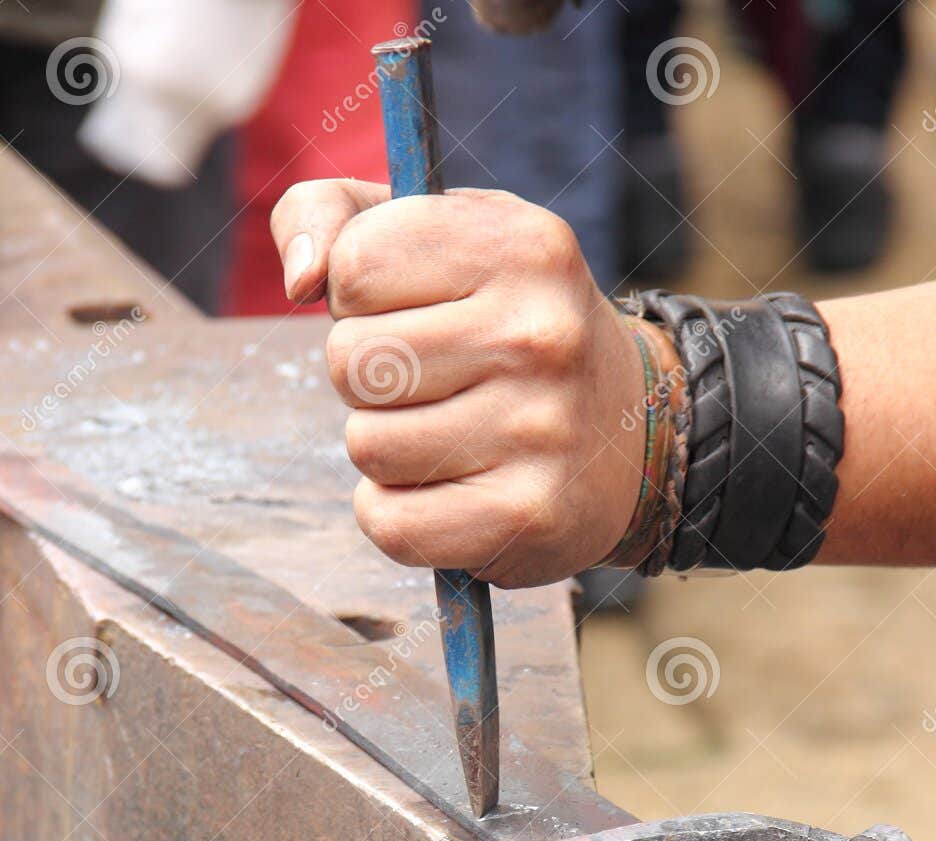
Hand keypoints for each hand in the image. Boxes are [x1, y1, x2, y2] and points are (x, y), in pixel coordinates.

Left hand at [270, 180, 647, 587]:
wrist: (629, 437)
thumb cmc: (505, 324)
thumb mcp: (440, 236)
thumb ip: (334, 216)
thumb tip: (299, 277)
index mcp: (520, 245)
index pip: (354, 266)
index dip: (359, 297)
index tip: (414, 310)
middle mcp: (539, 335)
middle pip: (351, 361)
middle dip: (369, 378)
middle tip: (434, 382)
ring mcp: (539, 430)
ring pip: (366, 444)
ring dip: (385, 447)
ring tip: (449, 434)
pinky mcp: (526, 516)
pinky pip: (390, 521)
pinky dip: (395, 513)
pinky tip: (446, 492)